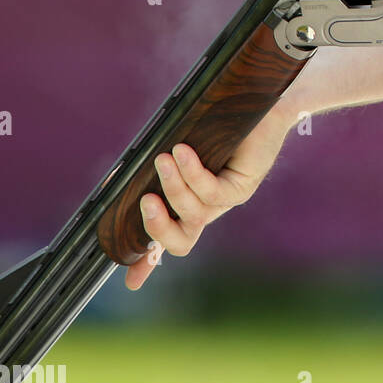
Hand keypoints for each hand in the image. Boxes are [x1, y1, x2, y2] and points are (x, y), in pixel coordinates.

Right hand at [123, 112, 291, 290]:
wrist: (261, 100)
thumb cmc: (218, 120)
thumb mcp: (182, 147)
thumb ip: (158, 166)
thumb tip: (121, 177)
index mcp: (192, 201)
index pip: (168, 238)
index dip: (148, 263)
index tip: (131, 283)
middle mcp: (209, 206)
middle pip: (182, 240)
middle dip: (158, 227)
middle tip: (144, 201)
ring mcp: (227, 199)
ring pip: (194, 212)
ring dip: (173, 187)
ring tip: (163, 158)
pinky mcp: (243, 186)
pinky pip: (213, 191)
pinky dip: (193, 173)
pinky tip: (182, 152)